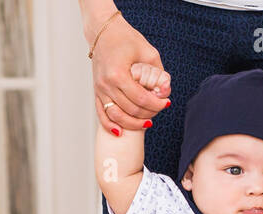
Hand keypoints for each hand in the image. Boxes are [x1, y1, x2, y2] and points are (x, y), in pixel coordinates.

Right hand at [89, 14, 170, 133]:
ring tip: (146, 123)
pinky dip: (111, 125)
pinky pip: (102, 115)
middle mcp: (106, 84)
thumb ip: (158, 72)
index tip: (166, 103)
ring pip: (116, 116)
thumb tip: (165, 92)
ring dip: (133, 124)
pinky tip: (121, 132)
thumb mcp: (148, 52)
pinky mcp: (96, 92)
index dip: (156, 105)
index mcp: (118, 73)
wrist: (103, 32)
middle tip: (158, 110)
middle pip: (130, 110)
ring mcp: (100, 89)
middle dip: (148, 113)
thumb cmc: (126, 39)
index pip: (140, 98)